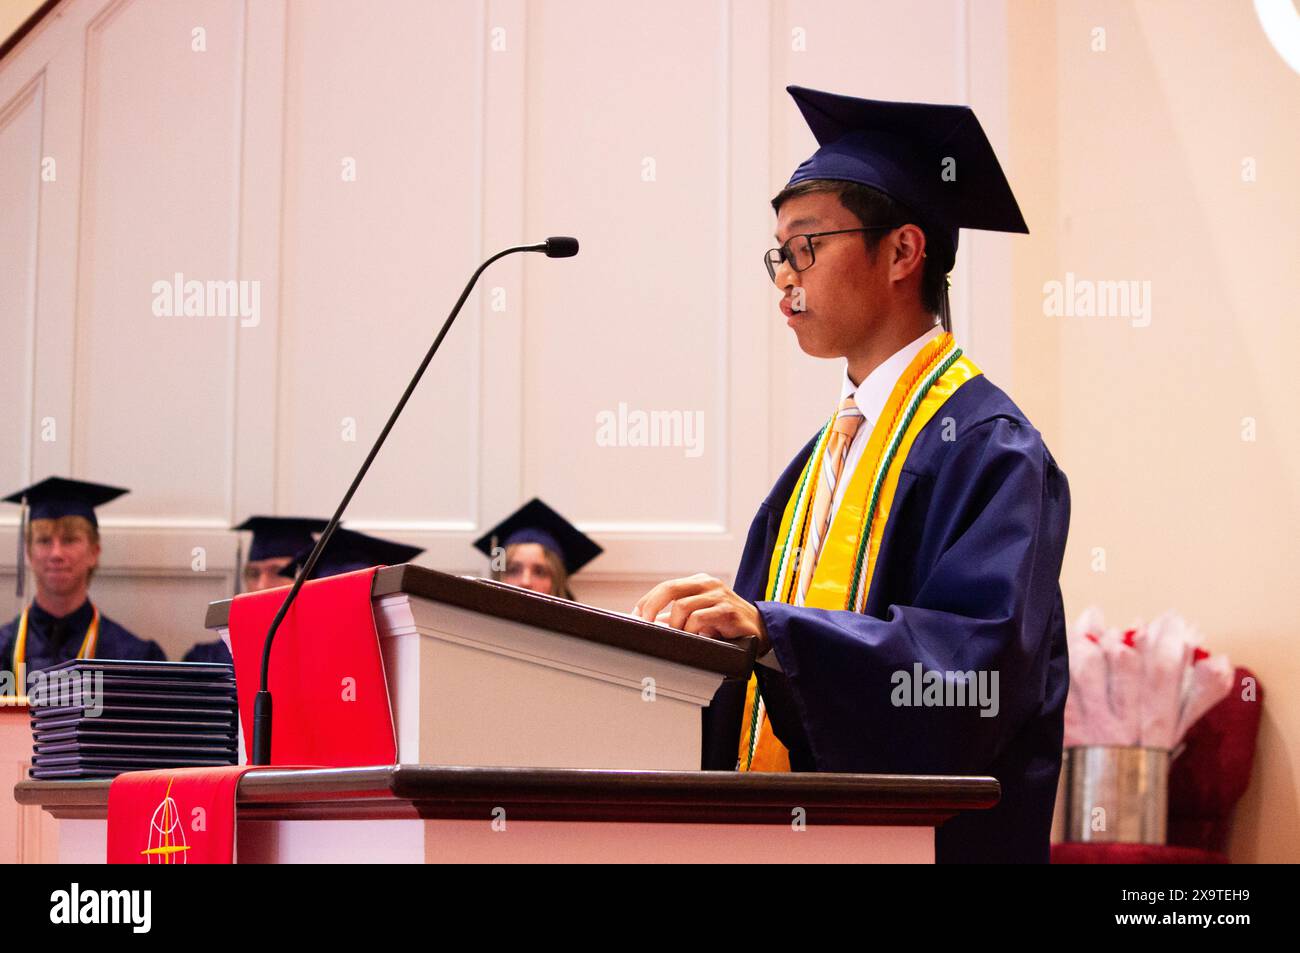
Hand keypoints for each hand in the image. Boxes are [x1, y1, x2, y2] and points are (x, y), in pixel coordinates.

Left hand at [633, 573, 769, 652]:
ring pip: (683, 607)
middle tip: (643, 624)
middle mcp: (708, 584)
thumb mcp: (699, 616)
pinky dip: (692, 631)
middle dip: (651, 607)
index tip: (635, 616)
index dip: (648, 601)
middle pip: (670, 589)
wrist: (761, 631)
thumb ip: (677, 617)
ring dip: (676, 626)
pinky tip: (696, 638)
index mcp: (699, 582)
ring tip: (681, 637)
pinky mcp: (728, 610)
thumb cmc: (726, 625)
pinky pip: (700, 619)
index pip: (666, 586)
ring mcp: (719, 595)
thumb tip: (648, 623)